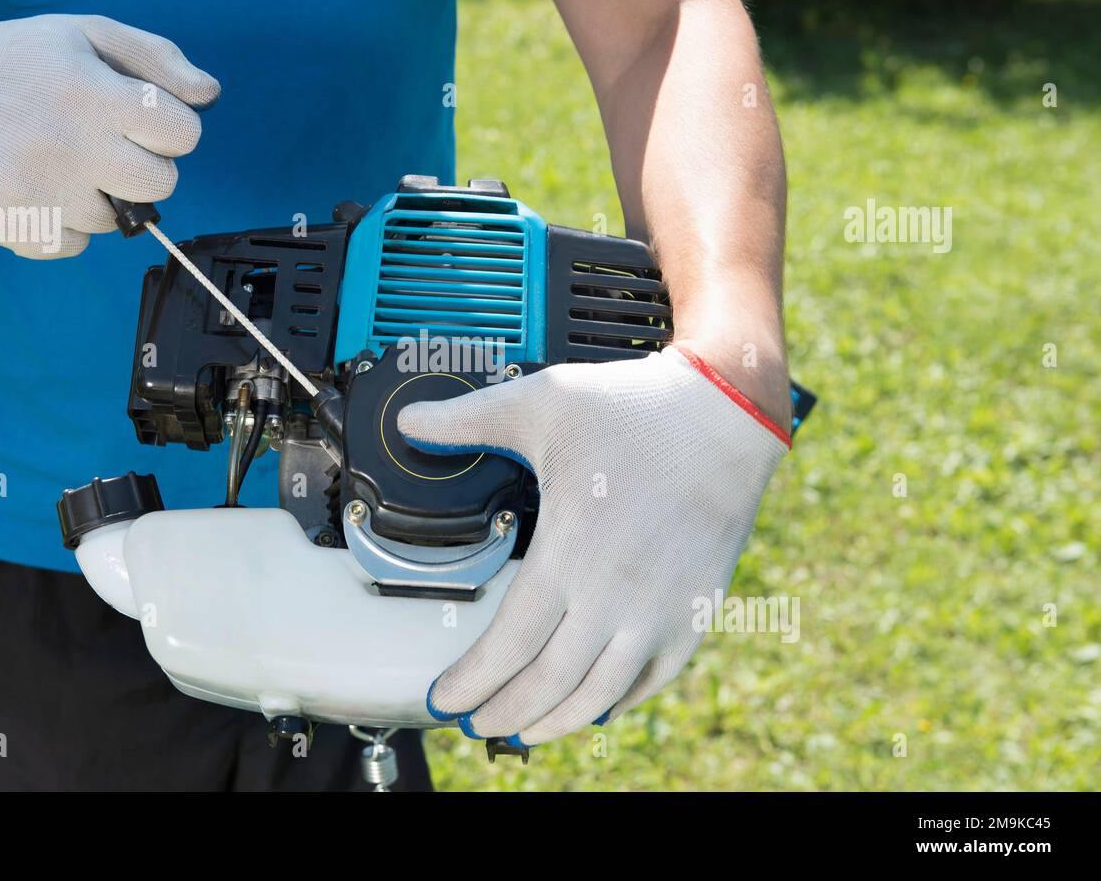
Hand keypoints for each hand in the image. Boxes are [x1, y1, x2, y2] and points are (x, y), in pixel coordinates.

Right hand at [0, 14, 219, 257]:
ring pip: (115, 219)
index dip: (171, 127)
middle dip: (146, 166)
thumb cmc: (23, 62)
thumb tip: (209, 96)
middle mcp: (68, 145)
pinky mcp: (14, 226)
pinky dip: (65, 223)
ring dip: (100, 194)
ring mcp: (39, 191)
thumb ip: (157, 59)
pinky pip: (75, 245)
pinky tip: (39, 186)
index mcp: (92, 94)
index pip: (183, 134)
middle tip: (109, 145)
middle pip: (160, 184)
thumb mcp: (87, 33)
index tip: (143, 119)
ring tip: (61, 159)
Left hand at [398, 345, 789, 745]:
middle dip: (504, 712)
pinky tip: (594, 706)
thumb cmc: (633, 409)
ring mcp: (661, 609)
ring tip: (523, 730)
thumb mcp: (541, 402)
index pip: (509, 644)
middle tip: (474, 724)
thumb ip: (469, 419)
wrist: (725, 414)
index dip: (471, 682)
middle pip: (549, 682)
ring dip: (556, 722)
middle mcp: (615, 594)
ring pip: (601, 693)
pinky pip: (654, 678)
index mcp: (570, 551)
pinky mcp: (696, 610)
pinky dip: (619, 701)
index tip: (443, 699)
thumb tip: (409, 422)